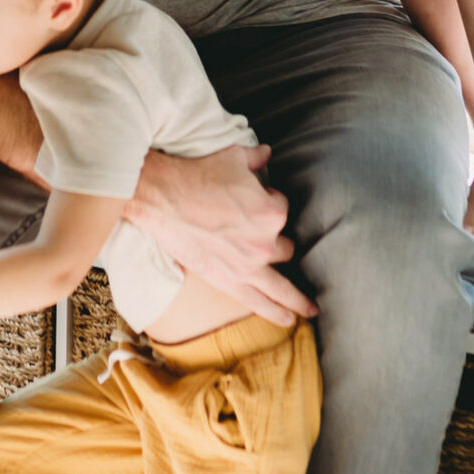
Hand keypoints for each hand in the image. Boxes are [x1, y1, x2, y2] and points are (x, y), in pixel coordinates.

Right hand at [124, 143, 315, 326]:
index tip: (252, 200)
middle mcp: (265, 241)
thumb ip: (257, 157)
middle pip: (284, 246)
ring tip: (310, 308)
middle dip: (276, 241)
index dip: (269, 203)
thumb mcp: (234, 157)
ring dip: (298, 298)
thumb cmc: (198, 174)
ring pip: (283, 285)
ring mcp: (249, 264)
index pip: (281, 210)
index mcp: (271, 210)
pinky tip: (290, 320)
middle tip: (258, 237)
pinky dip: (277, 312)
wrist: (163, 197)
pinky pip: (260, 301)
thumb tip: (267, 153)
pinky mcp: (229, 280)